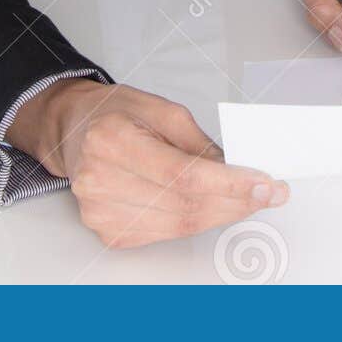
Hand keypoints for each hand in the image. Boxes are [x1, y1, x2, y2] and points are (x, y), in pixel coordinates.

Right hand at [7, 79, 288, 249]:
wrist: (73, 130)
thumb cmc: (116, 113)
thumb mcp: (161, 108)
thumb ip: (198, 142)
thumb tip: (237, 170)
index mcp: (113, 141)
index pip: (183, 175)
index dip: (230, 184)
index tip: (265, 184)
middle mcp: (100, 181)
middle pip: (184, 205)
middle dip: (235, 201)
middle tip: (268, 192)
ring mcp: (100, 213)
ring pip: (179, 225)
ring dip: (220, 213)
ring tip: (246, 196)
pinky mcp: (107, 232)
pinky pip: (165, 233)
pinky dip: (195, 219)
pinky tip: (211, 204)